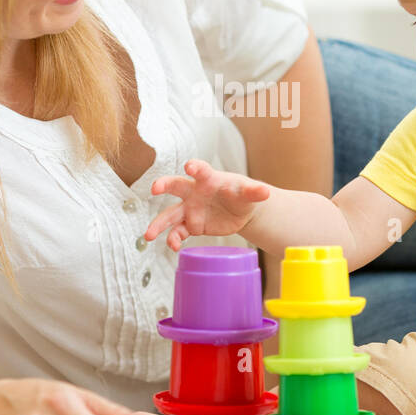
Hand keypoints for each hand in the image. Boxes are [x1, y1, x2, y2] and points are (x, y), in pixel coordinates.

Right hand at [144, 158, 270, 251]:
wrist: (240, 212)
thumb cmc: (242, 195)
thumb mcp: (250, 193)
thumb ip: (254, 192)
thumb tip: (266, 191)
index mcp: (208, 179)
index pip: (201, 170)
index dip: (195, 167)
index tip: (189, 166)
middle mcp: (194, 192)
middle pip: (176, 186)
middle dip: (164, 185)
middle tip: (155, 187)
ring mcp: (190, 209)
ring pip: (170, 215)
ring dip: (159, 224)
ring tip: (149, 235)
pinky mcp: (190, 225)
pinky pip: (178, 232)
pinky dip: (174, 239)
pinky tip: (174, 247)